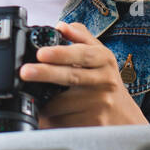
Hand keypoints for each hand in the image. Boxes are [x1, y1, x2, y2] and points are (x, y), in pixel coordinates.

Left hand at [21, 21, 146, 129]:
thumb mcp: (99, 56)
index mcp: (103, 59)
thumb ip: (80, 37)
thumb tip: (61, 26)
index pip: (82, 54)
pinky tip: (44, 115)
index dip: (62, 53)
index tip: (42, 53)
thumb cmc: (105, 81)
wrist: (124, 116)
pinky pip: (64, 121)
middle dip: (46, 73)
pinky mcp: (93, 124)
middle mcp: (104, 81)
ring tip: (31, 97)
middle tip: (26, 71)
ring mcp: (100, 104)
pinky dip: (50, 119)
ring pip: (63, 102)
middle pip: (71, 76)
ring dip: (43, 101)